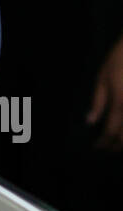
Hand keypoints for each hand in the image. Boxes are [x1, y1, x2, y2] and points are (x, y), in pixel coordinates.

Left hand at [87, 35, 122, 150]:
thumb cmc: (119, 60)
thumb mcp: (102, 77)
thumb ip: (98, 101)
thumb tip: (90, 120)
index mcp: (119, 103)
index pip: (110, 131)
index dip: (103, 142)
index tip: (96, 147)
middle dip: (116, 146)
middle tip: (107, 150)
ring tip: (118, 145)